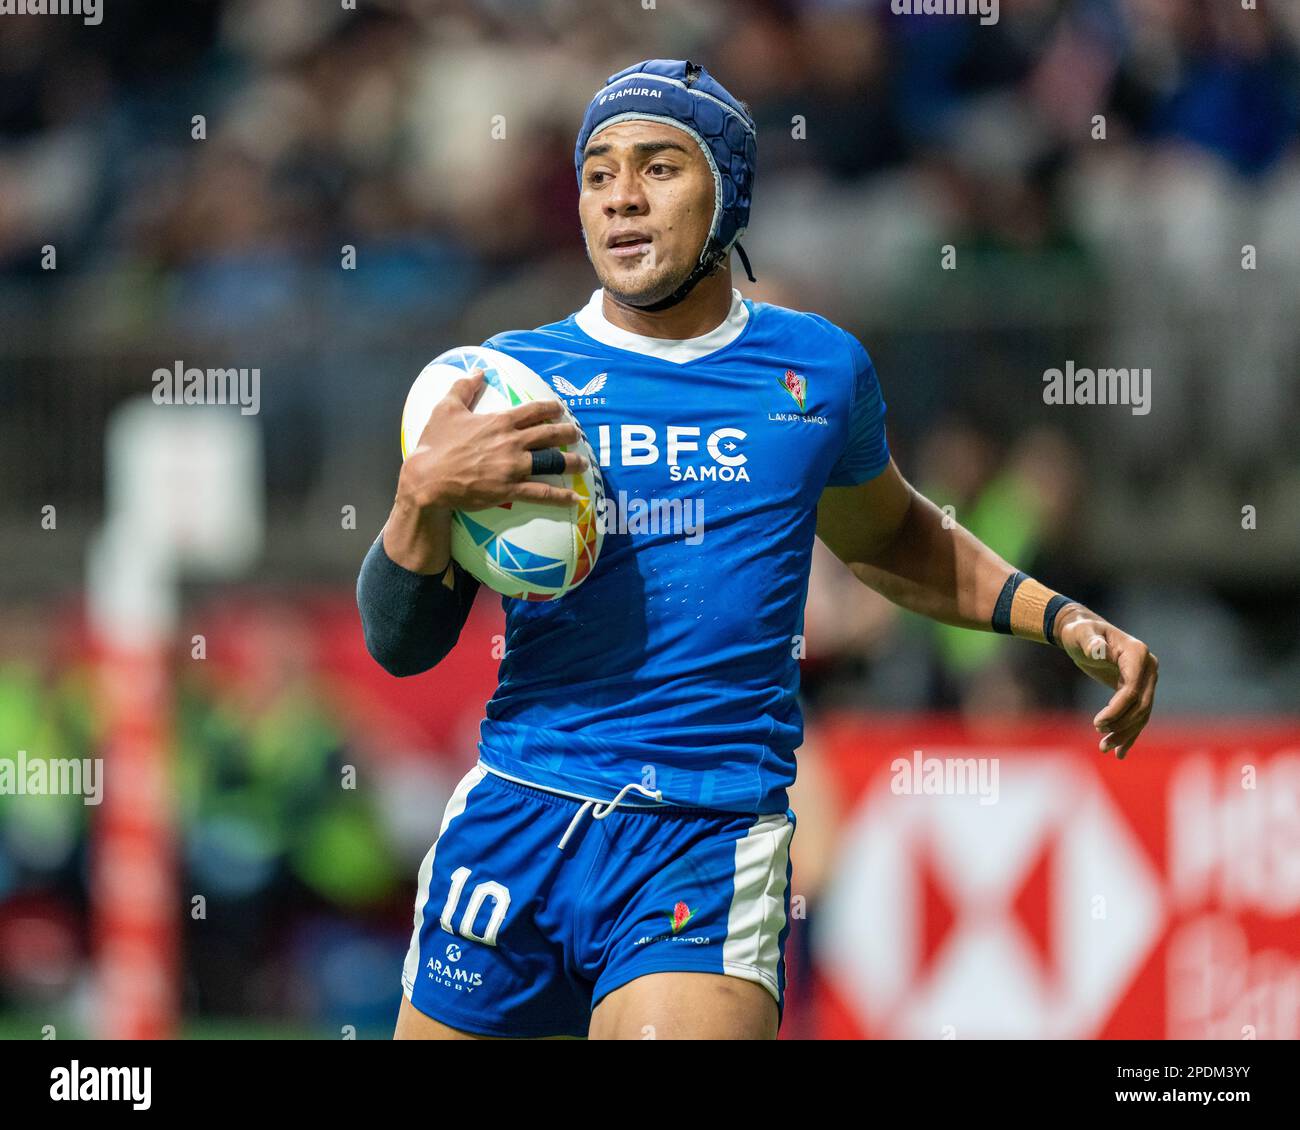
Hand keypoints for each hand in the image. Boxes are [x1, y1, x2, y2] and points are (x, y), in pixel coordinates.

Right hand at [399, 369, 588, 509]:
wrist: (428, 478)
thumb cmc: (435, 444)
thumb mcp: (446, 409)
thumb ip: (463, 387)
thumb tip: (478, 370)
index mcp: (500, 422)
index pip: (534, 411)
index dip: (551, 408)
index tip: (561, 409)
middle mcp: (512, 442)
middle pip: (549, 434)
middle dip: (567, 433)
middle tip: (577, 434)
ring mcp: (513, 467)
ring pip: (551, 462)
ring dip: (571, 463)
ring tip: (582, 463)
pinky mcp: (510, 489)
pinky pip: (541, 493)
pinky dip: (560, 497)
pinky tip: (575, 499)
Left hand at [1055, 606, 1158, 758]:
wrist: (1082, 633)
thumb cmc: (1078, 631)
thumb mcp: (1079, 633)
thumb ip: (1089, 640)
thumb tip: (1098, 650)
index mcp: (1137, 653)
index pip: (1132, 689)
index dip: (1117, 710)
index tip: (1097, 724)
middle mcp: (1148, 667)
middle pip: (1141, 705)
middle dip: (1121, 725)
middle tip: (1099, 739)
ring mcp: (1146, 678)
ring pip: (1142, 713)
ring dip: (1125, 733)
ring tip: (1105, 749)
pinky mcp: (1138, 688)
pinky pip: (1138, 714)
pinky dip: (1130, 733)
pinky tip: (1120, 752)